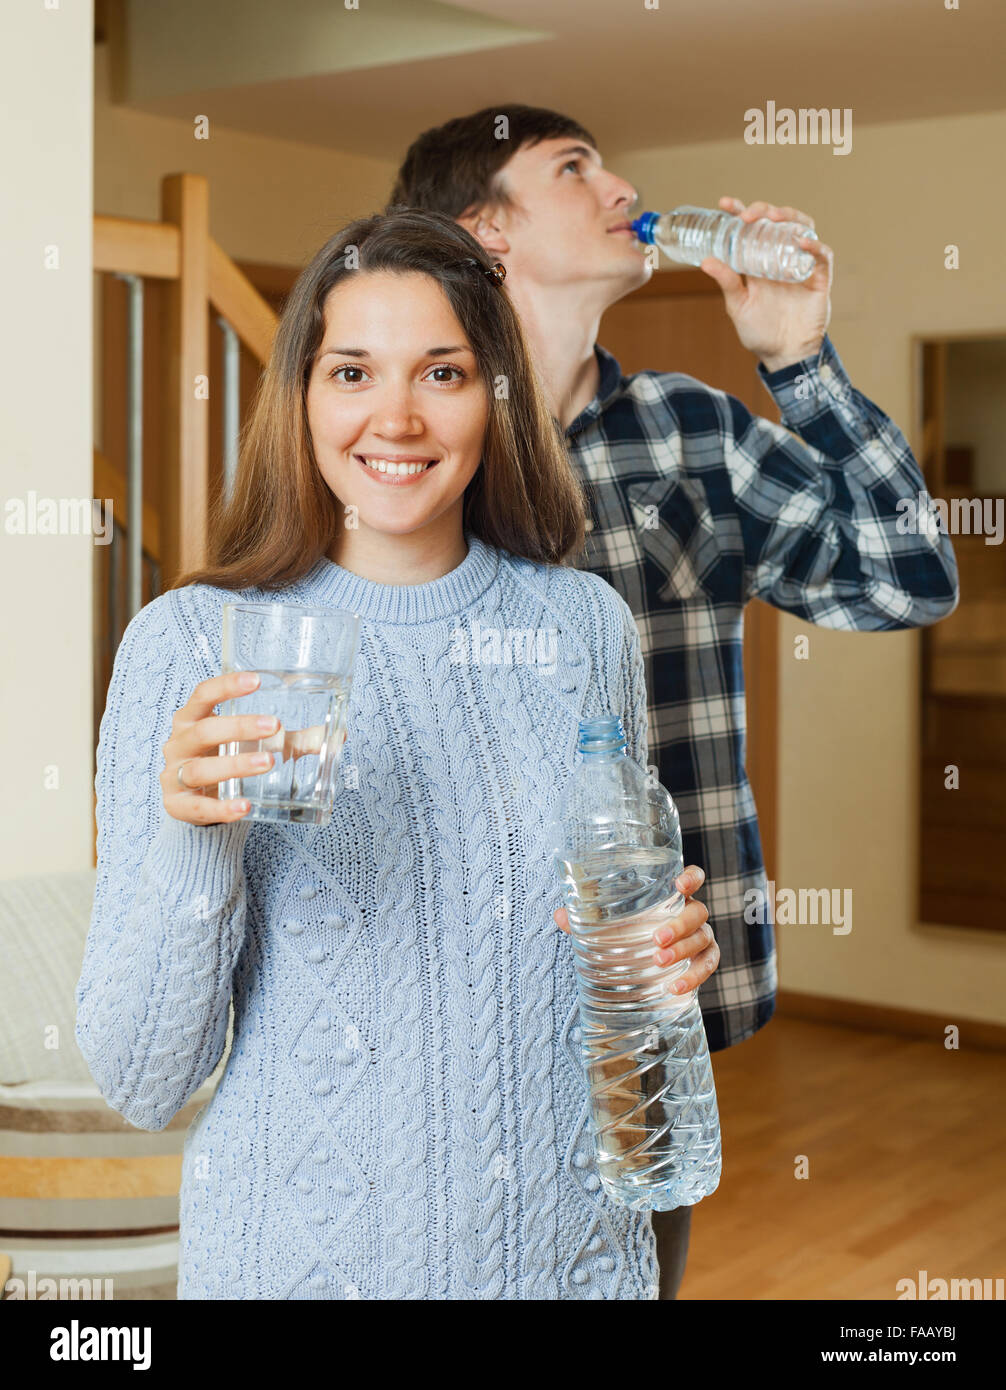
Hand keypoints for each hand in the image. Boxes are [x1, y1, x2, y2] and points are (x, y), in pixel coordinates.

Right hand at [160, 671, 344, 824]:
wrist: (196, 802)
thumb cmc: (225, 761)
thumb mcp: (254, 745)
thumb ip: (294, 740)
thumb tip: (339, 736)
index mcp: (193, 719)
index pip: (203, 694)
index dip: (227, 686)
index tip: (257, 680)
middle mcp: (179, 743)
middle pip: (205, 731)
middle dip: (239, 727)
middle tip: (275, 726)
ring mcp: (174, 775)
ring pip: (201, 769)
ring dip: (235, 765)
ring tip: (268, 763)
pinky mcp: (176, 806)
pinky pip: (198, 807)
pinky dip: (221, 809)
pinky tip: (244, 808)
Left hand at [553, 864, 718, 995]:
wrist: (643, 966)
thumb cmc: (627, 934)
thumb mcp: (607, 924)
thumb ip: (585, 918)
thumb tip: (559, 915)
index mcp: (671, 897)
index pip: (693, 878)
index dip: (691, 877)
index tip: (679, 884)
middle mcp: (691, 913)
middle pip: (697, 912)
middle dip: (679, 925)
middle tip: (655, 939)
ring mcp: (701, 937)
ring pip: (703, 939)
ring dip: (683, 951)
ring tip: (658, 962)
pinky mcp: (704, 960)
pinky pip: (708, 965)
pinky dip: (694, 976)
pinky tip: (675, 987)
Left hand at [698, 195, 832, 371]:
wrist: (783, 355)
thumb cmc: (760, 331)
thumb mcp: (738, 305)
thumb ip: (727, 282)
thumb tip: (706, 261)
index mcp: (758, 261)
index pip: (751, 228)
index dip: (740, 212)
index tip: (725, 204)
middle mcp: (780, 257)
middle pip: (777, 221)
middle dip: (763, 210)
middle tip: (748, 214)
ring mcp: (801, 265)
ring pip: (802, 228)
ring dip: (790, 217)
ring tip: (774, 217)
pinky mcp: (820, 278)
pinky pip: (822, 255)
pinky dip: (814, 246)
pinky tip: (801, 243)